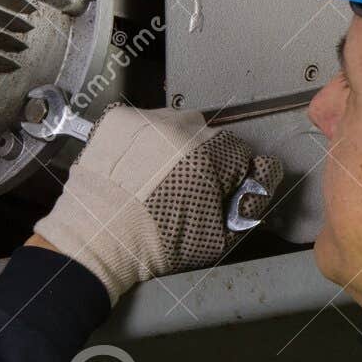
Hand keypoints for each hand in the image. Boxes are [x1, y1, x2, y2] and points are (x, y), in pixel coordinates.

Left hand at [33, 107, 283, 302]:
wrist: (97, 239)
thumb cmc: (155, 244)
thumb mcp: (219, 237)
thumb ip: (252, 203)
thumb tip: (264, 176)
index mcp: (211, 153)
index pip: (242, 152)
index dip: (233, 177)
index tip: (218, 192)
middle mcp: (179, 126)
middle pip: (209, 135)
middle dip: (204, 160)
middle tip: (184, 189)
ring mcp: (146, 118)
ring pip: (176, 125)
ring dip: (174, 145)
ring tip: (157, 178)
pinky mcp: (119, 117)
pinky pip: (144, 123)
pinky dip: (144, 140)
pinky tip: (136, 168)